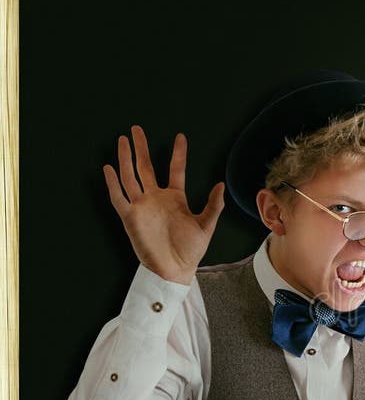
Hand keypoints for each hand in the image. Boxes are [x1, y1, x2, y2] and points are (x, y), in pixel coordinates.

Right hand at [103, 125, 225, 284]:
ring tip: (122, 141)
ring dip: (125, 159)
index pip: (176, 169)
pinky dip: (113, 183)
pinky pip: (119, 197)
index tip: (180, 136)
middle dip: (141, 148)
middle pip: (145, 167)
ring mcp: (142, 206)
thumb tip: (221, 185)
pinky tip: (109, 168)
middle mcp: (157, 198)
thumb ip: (214, 206)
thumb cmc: (191, 251)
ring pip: (130, 177)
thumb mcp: (206, 226)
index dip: (178, 153)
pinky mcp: (130, 217)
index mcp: (176, 198)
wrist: (174, 270)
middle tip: (136, 129)